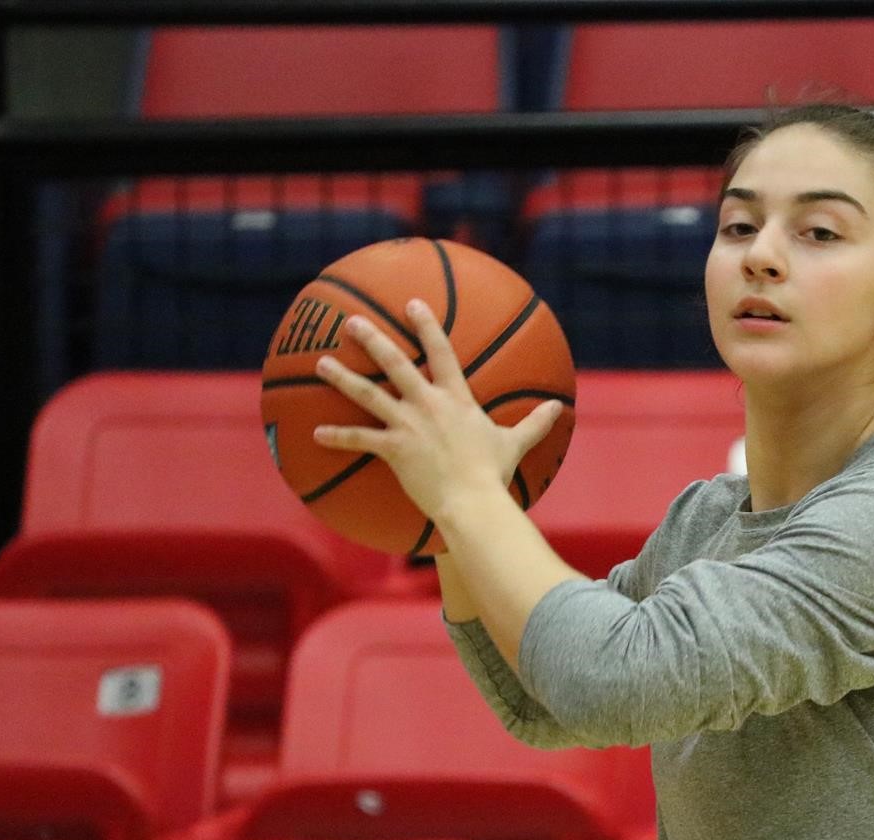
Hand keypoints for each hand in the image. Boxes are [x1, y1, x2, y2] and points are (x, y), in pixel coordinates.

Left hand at [310, 299, 564, 522]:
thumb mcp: (516, 444)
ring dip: (342, 377)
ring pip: (368, 394)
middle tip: (350, 322)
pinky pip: (359, 440)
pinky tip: (315, 433)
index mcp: (456, 398)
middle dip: (371, 339)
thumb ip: (535, 423)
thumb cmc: (494, 474)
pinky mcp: (393, 449)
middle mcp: (428, 404)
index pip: (441, 351)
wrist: (474, 501)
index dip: (426, 325)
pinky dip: (337, 437)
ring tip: (321, 363)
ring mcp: (408, 425)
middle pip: (394, 363)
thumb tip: (559, 408)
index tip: (412, 304)